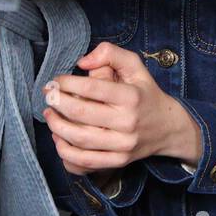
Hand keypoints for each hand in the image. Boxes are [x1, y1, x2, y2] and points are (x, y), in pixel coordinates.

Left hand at [41, 41, 202, 173]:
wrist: (167, 127)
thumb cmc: (145, 93)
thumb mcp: (135, 66)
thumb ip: (110, 53)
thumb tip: (82, 62)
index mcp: (131, 97)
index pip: (92, 88)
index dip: (67, 83)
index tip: (56, 81)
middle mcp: (127, 122)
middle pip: (81, 114)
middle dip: (57, 103)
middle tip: (48, 96)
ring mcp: (123, 145)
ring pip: (80, 139)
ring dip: (56, 127)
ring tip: (49, 115)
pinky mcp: (118, 161)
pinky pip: (85, 161)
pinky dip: (66, 152)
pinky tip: (58, 139)